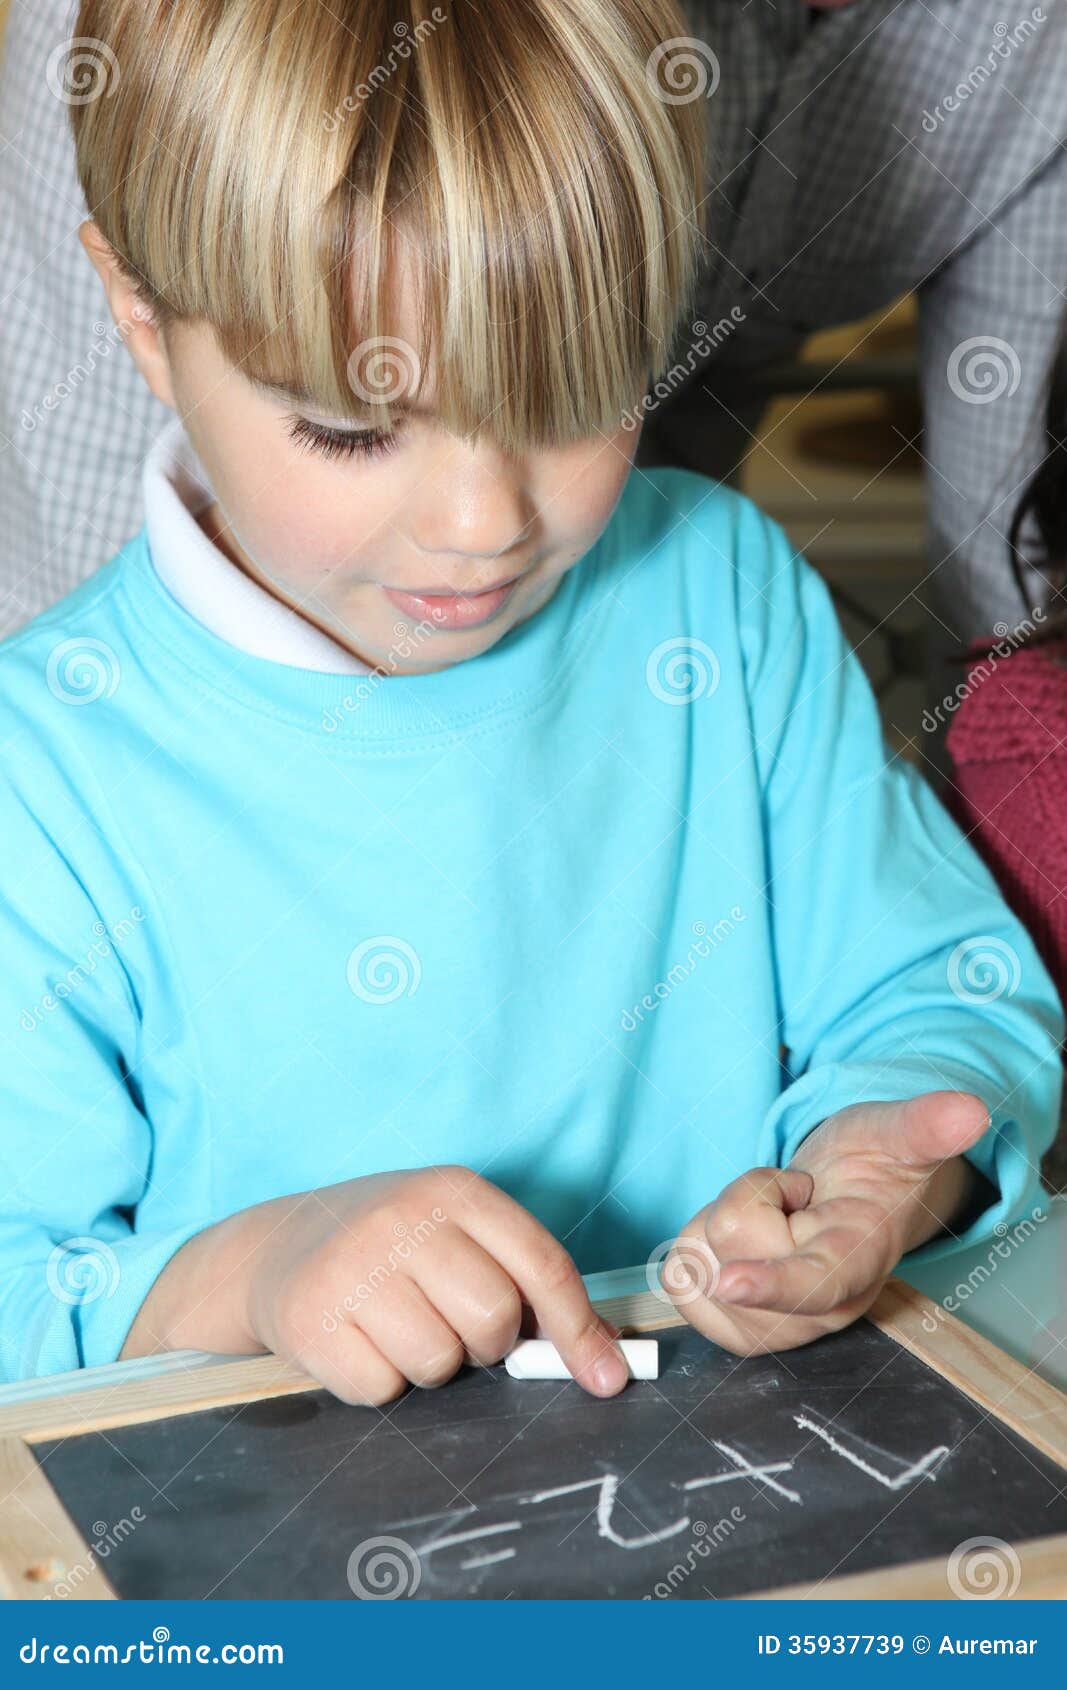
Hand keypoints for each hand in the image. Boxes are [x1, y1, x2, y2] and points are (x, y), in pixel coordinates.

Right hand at [242, 1166, 628, 1404]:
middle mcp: (403, 1217)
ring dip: (428, 1366)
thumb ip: (525, 1282)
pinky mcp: (310, 1318)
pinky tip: (359, 1342)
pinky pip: (381, 1388)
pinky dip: (379, 1382)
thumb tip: (603, 1359)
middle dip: (485, 1344)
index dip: (580, 1329)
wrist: (277, 1247)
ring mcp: (352, 1265)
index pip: (541, 1263)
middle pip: (493, 1317)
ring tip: (398, 1328)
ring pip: (438, 1361)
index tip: (607, 1378)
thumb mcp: (457, 1236)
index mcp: (454, 1190)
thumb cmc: (391, 1250)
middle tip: (451, 1326)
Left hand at [665, 1090, 990, 1353]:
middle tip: (793, 1194)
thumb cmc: (873, 1163)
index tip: (730, 1279)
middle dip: (747, 1201)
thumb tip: (972, 1111)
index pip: (813, 1286)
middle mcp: (816, 1310)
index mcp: (858, 1264)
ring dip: (719, 1224)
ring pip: (699, 1265)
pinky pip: (680, 1277)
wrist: (850, 1192)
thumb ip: (926, 1125)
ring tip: (768, 1215)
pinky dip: (694, 1247)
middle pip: (734, 1253)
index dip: (771, 1284)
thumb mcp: (897, 1133)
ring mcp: (771, 1324)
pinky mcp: (731, 1322)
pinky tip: (736, 1238)